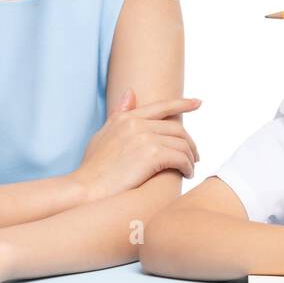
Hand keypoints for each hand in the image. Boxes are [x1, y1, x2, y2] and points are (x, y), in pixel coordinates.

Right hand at [72, 88, 201, 201]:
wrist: (85, 189)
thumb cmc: (92, 168)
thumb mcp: (102, 135)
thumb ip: (118, 115)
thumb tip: (130, 92)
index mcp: (126, 118)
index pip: (161, 106)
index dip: (182, 103)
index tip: (198, 103)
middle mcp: (136, 124)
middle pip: (176, 128)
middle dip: (189, 143)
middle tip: (194, 156)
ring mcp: (144, 138)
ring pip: (181, 144)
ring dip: (190, 157)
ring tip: (189, 169)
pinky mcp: (152, 155)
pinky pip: (181, 158)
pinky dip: (187, 167)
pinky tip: (186, 175)